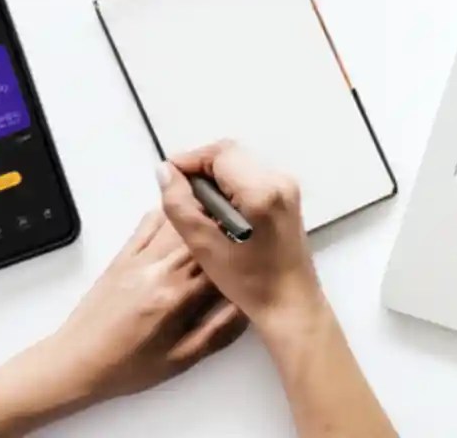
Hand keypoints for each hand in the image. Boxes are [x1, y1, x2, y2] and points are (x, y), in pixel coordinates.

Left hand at [0, 211, 247, 436]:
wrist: (77, 363)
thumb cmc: (125, 366)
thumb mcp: (181, 359)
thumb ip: (219, 331)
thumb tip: (246, 307)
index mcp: (177, 297)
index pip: (221, 262)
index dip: (243, 249)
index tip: (258, 242)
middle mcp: (158, 271)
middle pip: (201, 235)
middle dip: (225, 221)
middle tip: (245, 211)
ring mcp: (138, 261)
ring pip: (176, 223)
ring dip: (199, 209)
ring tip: (218, 199)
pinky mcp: (121, 259)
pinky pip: (147, 225)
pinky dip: (166, 213)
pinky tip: (178, 208)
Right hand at [158, 140, 323, 337]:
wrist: (291, 302)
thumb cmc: (251, 283)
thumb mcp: (204, 247)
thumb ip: (180, 205)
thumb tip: (165, 172)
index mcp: (262, 192)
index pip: (220, 154)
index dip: (189, 160)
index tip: (169, 178)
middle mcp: (279, 181)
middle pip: (230, 154)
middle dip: (201, 168)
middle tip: (181, 194)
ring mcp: (287, 187)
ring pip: (240, 162)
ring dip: (215, 176)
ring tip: (200, 207)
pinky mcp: (287, 195)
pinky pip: (251, 174)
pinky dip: (231, 184)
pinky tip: (220, 212)